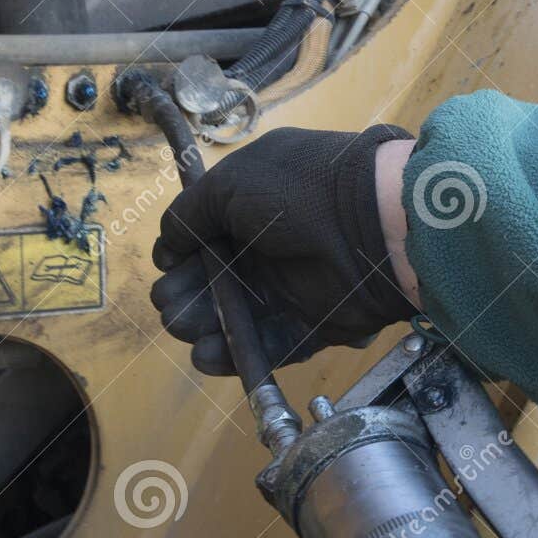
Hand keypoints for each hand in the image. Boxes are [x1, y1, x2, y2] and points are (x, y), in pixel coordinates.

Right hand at [152, 125, 419, 374]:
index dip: (181, 254)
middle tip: (170, 305)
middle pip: (214, 281)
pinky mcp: (309, 324)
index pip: (205, 237)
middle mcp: (268, 248)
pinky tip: (206, 355)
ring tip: (185, 325)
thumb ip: (188, 214)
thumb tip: (165, 247)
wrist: (371, 222)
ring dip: (203, 324)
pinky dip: (235, 354)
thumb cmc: (298, 191)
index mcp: (251, 207)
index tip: (168, 264)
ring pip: (235, 316)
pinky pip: (268, 345)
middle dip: (185, 294)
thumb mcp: (230, 182)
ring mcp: (289, 289)